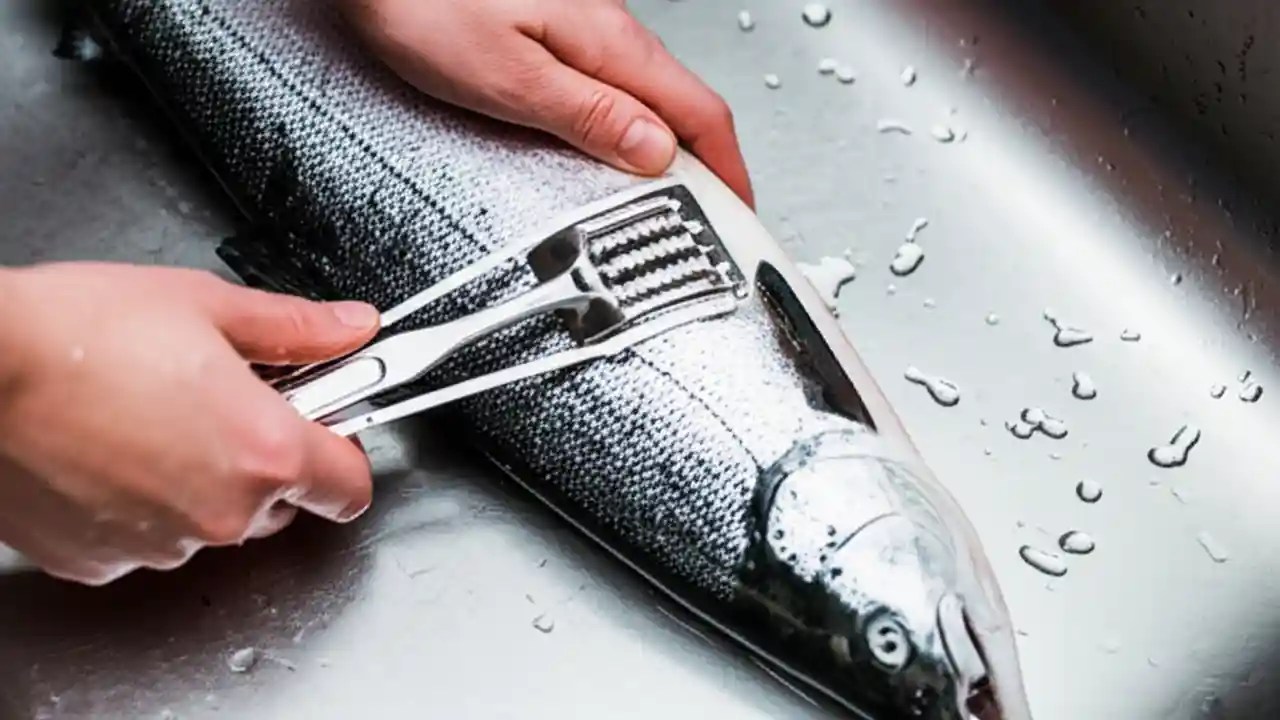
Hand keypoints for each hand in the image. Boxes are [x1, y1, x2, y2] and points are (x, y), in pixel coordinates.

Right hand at [0, 262, 378, 584]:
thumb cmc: (75, 333)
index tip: (326, 423)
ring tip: (156, 418)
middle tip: (228, 403)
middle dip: (268, 458)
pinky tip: (112, 452)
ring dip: (202, 482)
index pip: (350, 486)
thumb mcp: (206, 306)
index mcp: (264, 452)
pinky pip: (148, 540)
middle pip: (283, 503)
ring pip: (213, 522)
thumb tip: (352, 329)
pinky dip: (143, 505)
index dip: (344, 449)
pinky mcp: (100, 563)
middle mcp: (221, 514)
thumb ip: (295, 328)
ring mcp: (159, 547)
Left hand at [341, 0, 755, 207]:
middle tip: (708, 220)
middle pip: (683, 105)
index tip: (741, 212)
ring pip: (650, 95)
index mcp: (609, 43)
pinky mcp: (556, 32)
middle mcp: (608, 29)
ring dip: (667, 148)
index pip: (701, 113)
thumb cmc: (422, 3)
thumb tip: (657, 152)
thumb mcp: (509, 78)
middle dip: (707, 165)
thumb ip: (590, 116)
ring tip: (664, 200)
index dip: (731, 169)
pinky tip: (612, 151)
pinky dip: (629, 127)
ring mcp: (584, 27)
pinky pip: (615, 85)